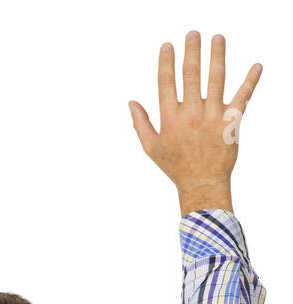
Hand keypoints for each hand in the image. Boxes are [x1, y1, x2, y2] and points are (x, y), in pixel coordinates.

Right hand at [128, 32, 262, 216]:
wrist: (202, 185)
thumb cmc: (177, 168)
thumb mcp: (152, 149)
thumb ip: (141, 124)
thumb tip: (131, 102)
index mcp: (170, 120)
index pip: (166, 83)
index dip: (166, 62)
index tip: (168, 46)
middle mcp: (191, 115)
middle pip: (191, 75)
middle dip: (191, 52)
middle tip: (193, 34)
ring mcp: (212, 117)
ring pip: (216, 80)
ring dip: (217, 56)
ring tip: (218, 39)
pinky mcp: (230, 122)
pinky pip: (243, 97)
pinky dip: (251, 81)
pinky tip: (257, 66)